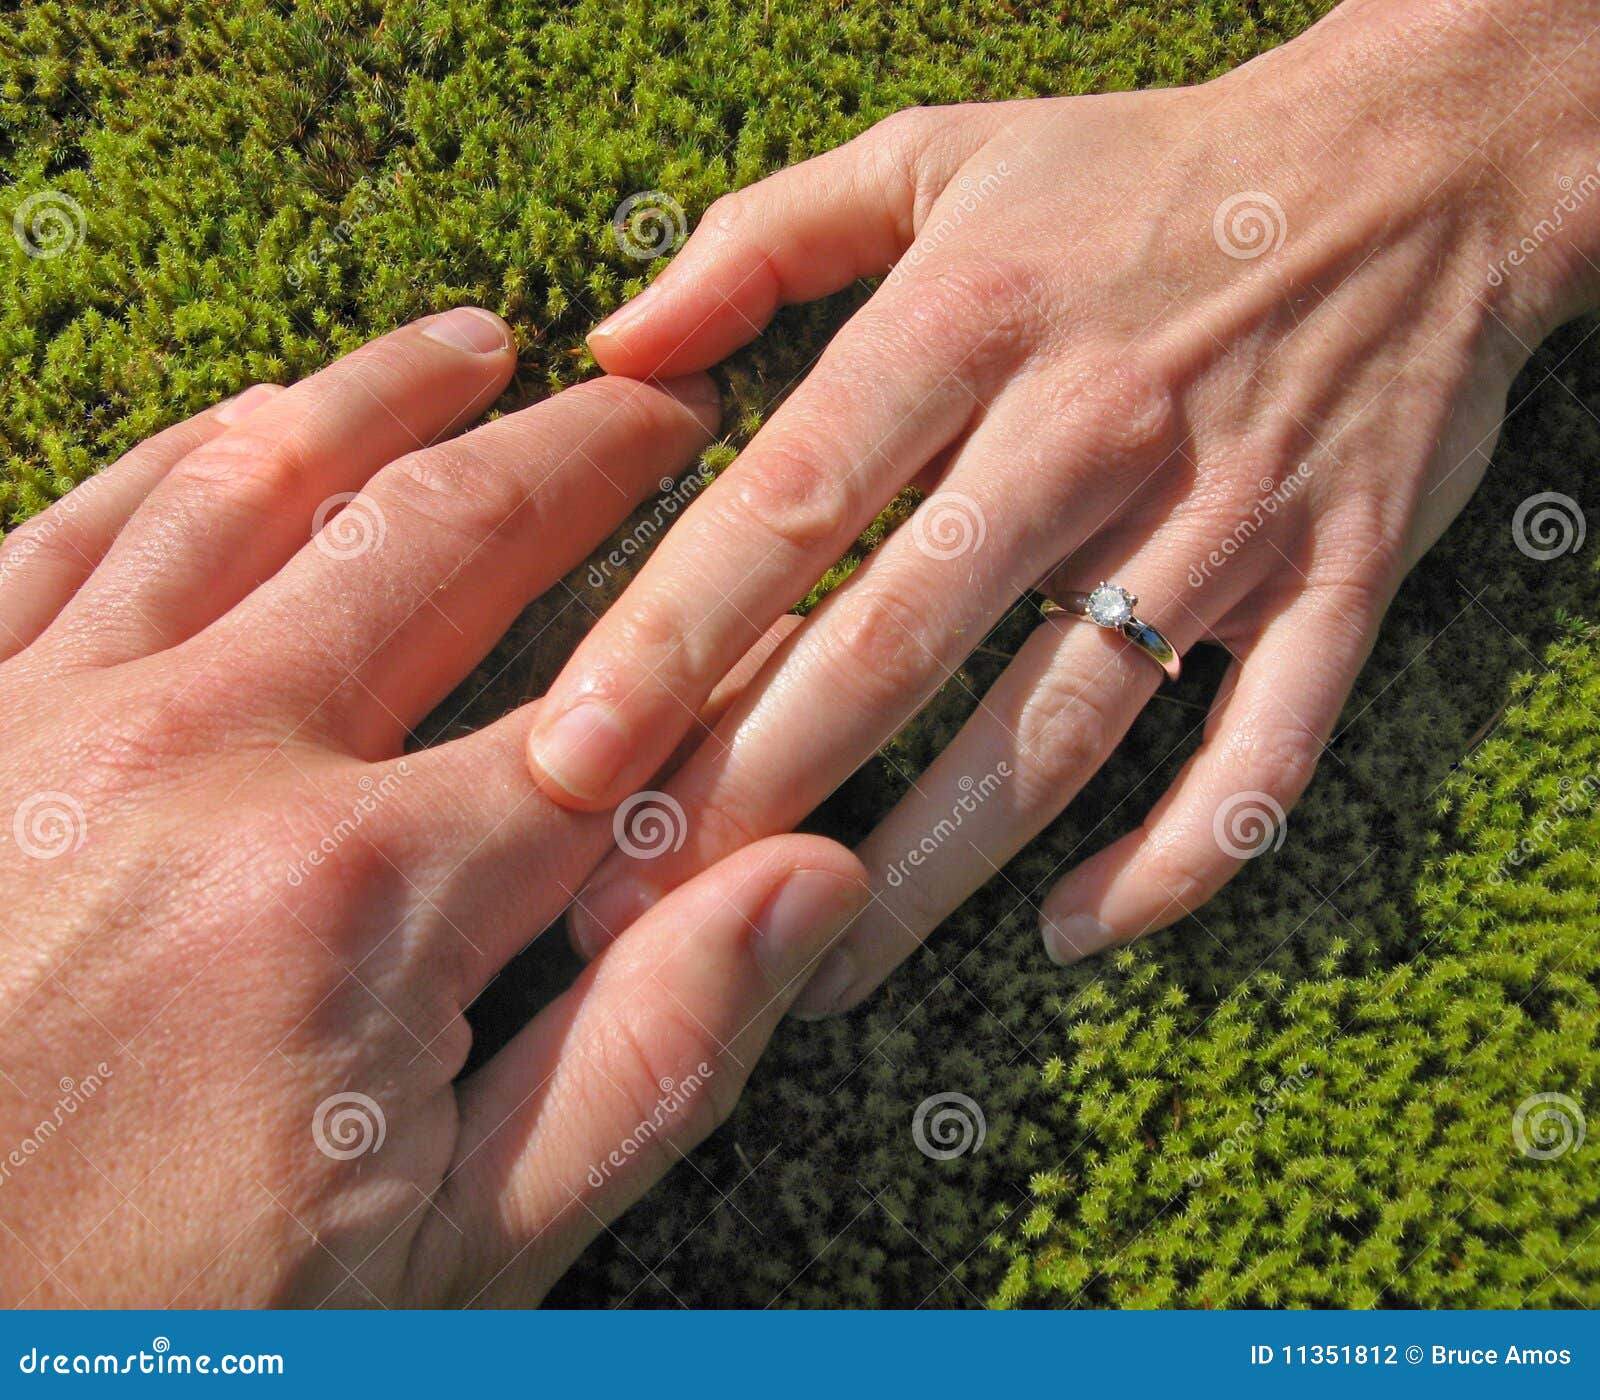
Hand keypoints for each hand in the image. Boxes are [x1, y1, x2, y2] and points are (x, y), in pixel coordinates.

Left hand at [0, 308, 868, 1305]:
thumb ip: (646, 1054)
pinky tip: (247, 419)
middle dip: (581, 460)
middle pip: (440, 541)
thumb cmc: (184, 1332)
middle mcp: (201, 765)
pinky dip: (176, 456)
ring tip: (482, 346)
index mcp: (357, 898)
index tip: (787, 588)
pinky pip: (66, 534)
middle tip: (662, 412)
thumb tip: (811, 873)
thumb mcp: (453, 1262)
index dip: (718, 652)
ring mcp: (47, 729)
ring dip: (387, 396)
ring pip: (250, 486)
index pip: (606, 717)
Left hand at [526, 0, 1599, 1013]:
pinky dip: (1176, 861)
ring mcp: (1223, 519)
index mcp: (971, 320)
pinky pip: (1262, 756)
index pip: (793, 500)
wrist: (1410, 171)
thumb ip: (767, 236)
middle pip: (897, 646)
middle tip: (639, 912)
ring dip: (930, 869)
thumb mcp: (940, 152)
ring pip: (1058, 731)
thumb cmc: (1138, 176)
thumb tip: (619, 341)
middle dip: (757, 790)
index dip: (670, 639)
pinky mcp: (1338, 584)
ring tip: (814, 974)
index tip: (568, 761)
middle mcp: (1087, 430)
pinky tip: (1074, 933)